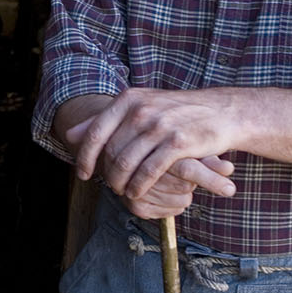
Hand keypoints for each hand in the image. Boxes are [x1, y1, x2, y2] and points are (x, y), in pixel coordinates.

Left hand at [63, 87, 242, 203]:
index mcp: (129, 99)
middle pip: (110, 151)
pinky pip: (148, 172)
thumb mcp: (140, 106)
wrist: (222, 111)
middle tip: (110, 186)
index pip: (95, 132)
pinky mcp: (178, 143)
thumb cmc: (176, 112)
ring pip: (126, 163)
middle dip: (107, 174)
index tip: (82, 174)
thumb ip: (105, 120)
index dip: (84, 156)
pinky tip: (137, 193)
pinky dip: (139, 186)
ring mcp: (160, 125)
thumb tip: (69, 134)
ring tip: (123, 192)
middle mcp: (141, 110)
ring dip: (121, 184)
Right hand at [123, 155, 234, 218]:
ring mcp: (138, 189)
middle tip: (178, 171)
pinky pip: (171, 212)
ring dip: (181, 194)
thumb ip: (207, 157)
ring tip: (168, 181)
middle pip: (185, 186)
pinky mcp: (136, 206)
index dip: (210, 179)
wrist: (122, 155)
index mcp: (157, 149)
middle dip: (189, 181)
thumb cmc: (161, 148)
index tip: (230, 189)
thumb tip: (229, 168)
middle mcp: (144, 169)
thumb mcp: (184, 146)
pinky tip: (163, 192)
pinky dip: (173, 205)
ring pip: (181, 201)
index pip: (187, 168)